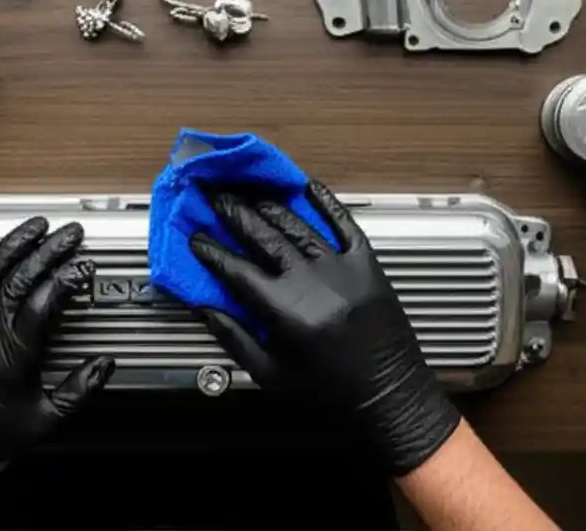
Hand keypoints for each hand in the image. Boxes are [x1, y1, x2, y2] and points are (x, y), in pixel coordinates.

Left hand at [0, 219, 114, 494]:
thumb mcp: (42, 420)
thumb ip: (77, 391)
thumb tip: (104, 366)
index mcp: (14, 352)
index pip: (45, 301)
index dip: (67, 279)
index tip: (83, 268)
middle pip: (22, 276)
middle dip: (49, 250)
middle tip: (69, 235)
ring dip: (15, 243)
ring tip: (36, 226)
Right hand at [190, 180, 459, 474]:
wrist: (390, 398)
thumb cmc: (329, 394)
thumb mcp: (272, 375)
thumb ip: (235, 338)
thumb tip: (204, 307)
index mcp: (286, 313)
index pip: (238, 271)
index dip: (212, 252)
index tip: (195, 239)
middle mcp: (313, 283)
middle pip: (265, 237)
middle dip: (236, 214)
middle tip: (216, 197)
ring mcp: (343, 270)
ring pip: (299, 226)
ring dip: (271, 206)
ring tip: (250, 193)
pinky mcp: (368, 266)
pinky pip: (345, 225)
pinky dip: (327, 203)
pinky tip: (310, 186)